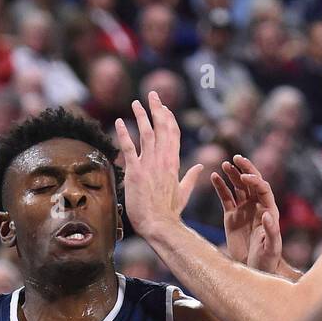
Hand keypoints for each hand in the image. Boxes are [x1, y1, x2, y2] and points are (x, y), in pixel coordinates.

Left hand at [113, 92, 202, 239]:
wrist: (159, 225)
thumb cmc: (170, 212)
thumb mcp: (183, 193)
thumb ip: (191, 177)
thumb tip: (202, 167)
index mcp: (174, 163)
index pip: (173, 134)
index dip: (169, 118)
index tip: (164, 107)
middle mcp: (162, 159)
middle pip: (161, 127)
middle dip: (157, 109)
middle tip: (152, 95)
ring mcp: (149, 164)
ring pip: (146, 133)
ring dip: (141, 115)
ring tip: (136, 102)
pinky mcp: (135, 171)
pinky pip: (128, 148)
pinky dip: (124, 133)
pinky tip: (120, 121)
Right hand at [212, 156, 282, 272]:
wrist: (253, 270)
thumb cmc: (267, 261)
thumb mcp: (272, 248)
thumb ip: (272, 231)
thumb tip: (267, 214)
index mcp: (269, 211)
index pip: (263, 188)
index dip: (255, 180)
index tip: (244, 177)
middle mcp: (257, 207)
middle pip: (251, 182)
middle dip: (245, 169)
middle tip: (237, 158)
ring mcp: (243, 210)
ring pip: (238, 187)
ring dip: (232, 174)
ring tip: (225, 164)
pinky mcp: (231, 216)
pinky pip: (225, 197)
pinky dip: (220, 187)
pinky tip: (215, 177)